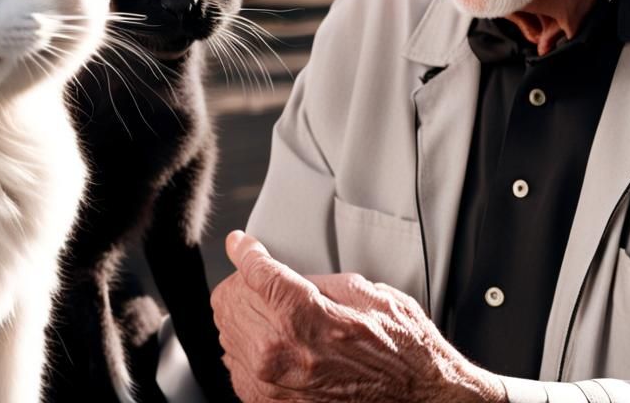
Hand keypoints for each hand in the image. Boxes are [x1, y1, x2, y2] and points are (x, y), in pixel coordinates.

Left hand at [210, 230, 506, 402]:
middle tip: (267, 284)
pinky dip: (249, 348)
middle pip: (229, 300)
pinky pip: (235, 364)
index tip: (242, 244)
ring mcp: (268, 385)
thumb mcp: (368, 295)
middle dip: (246, 285)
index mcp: (303, 318)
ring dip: (245, 317)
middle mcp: (278, 354)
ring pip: (226, 331)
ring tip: (275, 316)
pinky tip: (276, 344)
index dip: (246, 250)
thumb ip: (317, 281)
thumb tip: (283, 272)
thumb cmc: (403, 354)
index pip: (254, 271)